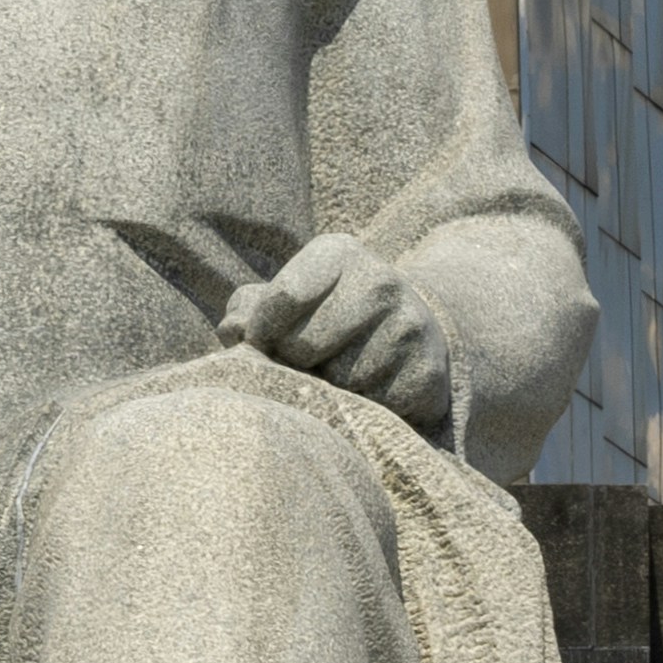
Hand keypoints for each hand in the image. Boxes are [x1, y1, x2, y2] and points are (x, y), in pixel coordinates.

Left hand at [217, 233, 457, 445]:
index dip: (261, 332)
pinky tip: (369, 391)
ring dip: (330, 389)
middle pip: (305, 345)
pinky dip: (363, 409)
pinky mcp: (428, 372)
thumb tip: (234, 330)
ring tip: (338, 374)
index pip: (283, 298)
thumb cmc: (334, 314)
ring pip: (339, 381)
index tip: (262, 344)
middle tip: (303, 364)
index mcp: (338, 253)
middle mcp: (380, 281)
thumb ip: (252, 308)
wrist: (420, 326)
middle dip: (293, 362)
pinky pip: (374, 408)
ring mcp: (409, 326)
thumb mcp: (294, 295)